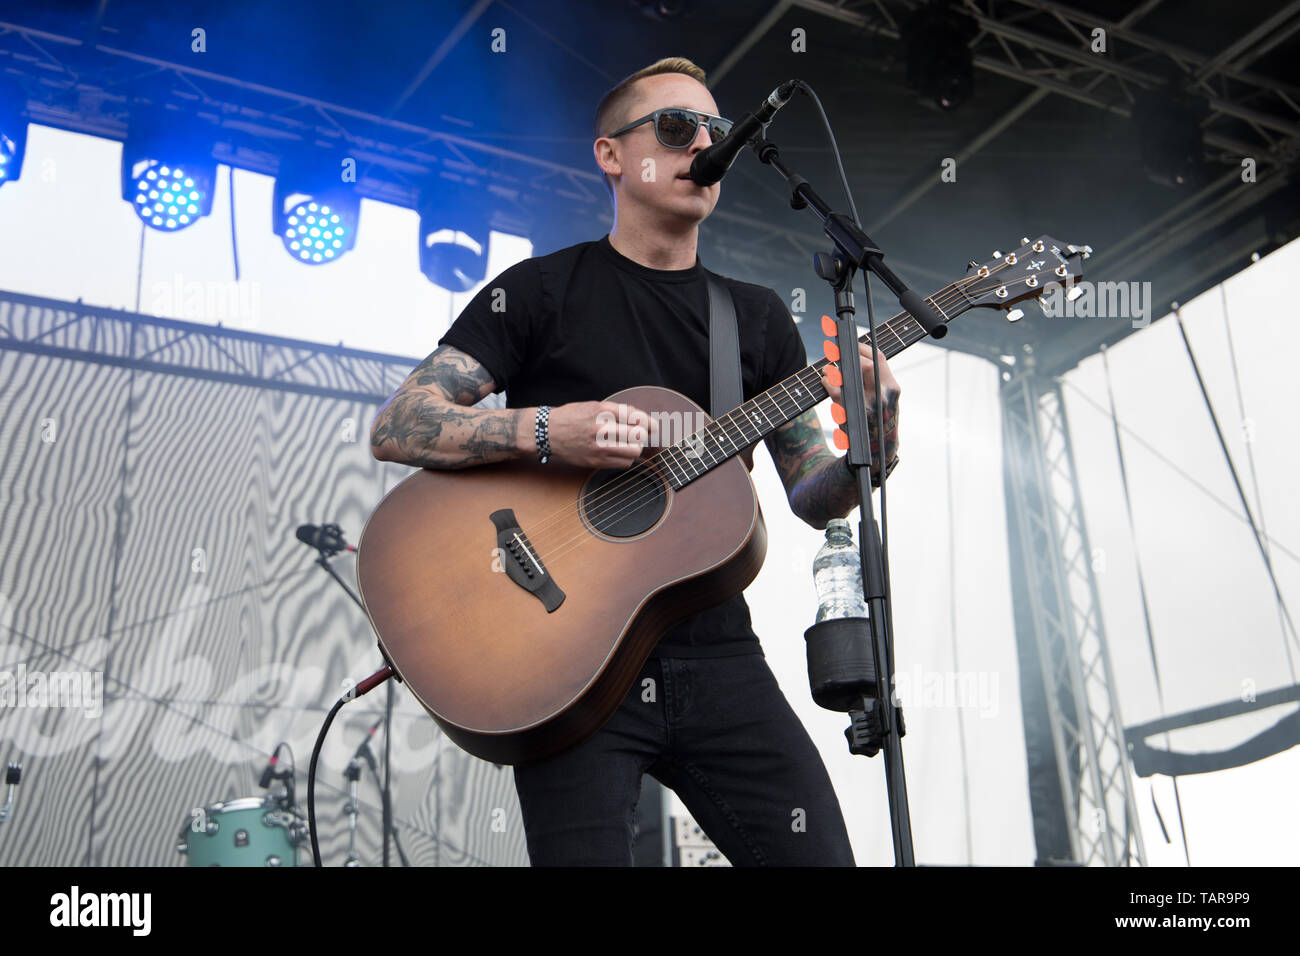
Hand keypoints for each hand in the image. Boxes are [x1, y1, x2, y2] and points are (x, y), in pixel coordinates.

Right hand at [544, 401, 657, 468]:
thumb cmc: (571, 417)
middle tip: (637, 436)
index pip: (636, 417)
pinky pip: (622, 464)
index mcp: (603, 411)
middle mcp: (602, 429)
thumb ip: (616, 412)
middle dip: (641, 437)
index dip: (649, 423)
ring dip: (634, 449)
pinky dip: (625, 459)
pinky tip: (617, 453)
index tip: (653, 427)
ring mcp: (599, 447)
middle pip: (638, 437)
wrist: (547, 432)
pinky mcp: (595, 461)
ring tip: (626, 445)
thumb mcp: (593, 406)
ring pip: (633, 452)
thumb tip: (641, 420)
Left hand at [821, 342, 900, 474]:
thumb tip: (857, 355)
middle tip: (835, 353)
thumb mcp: (885, 400)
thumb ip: (876, 379)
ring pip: (850, 376)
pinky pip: (839, 393)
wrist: (876, 453)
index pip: (879, 358)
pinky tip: (825, 382)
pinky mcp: (854, 415)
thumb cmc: (879, 423)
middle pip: (864, 364)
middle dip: (847, 356)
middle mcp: (883, 396)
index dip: (862, 348)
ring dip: (835, 370)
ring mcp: (868, 406)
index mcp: (892, 388)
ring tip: (827, 369)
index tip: (850, 344)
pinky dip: (829, 384)